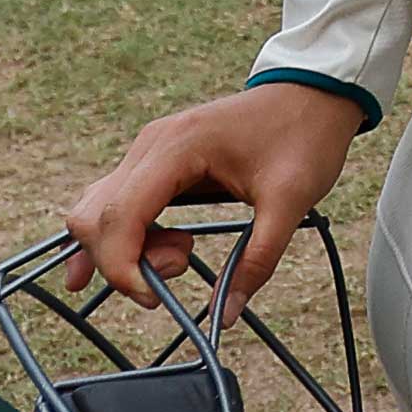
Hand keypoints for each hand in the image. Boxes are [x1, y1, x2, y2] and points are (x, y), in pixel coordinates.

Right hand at [65, 79, 365, 304]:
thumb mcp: (291, 200)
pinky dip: (115, 237)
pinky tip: (123, 263)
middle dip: (123, 260)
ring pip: (98, 212)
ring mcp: (147, 151)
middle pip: (96, 218)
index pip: (117, 216)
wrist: (315, 93)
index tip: (155, 299)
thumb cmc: (305, 137)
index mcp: (176, 147)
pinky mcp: (154, 161)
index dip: (122, 267)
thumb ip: (258, 260)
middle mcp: (149, 145)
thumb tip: (224, 317)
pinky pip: (115, 204)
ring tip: (181, 253)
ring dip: (124, 249)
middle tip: (179, 267)